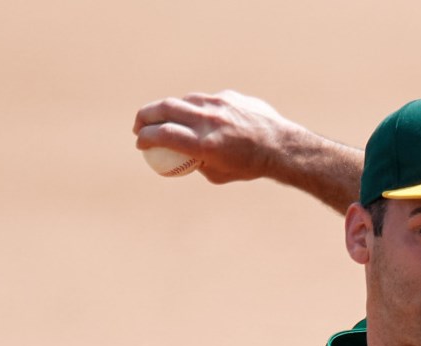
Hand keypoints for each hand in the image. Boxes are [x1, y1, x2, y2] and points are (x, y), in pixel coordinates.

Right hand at [132, 90, 291, 184]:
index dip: (145, 138)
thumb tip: (181, 157)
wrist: (281, 147)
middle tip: (139, 125)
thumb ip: (197, 163)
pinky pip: (205, 100)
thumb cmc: (250, 166)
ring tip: (165, 119)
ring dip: (169, 110)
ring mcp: (219, 104)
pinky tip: (199, 118)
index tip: (140, 143)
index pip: (163, 135)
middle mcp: (209, 120)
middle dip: (145, 116)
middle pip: (165, 109)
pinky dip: (196, 109)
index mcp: (205, 144)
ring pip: (184, 101)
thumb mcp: (219, 175)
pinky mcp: (229, 96)